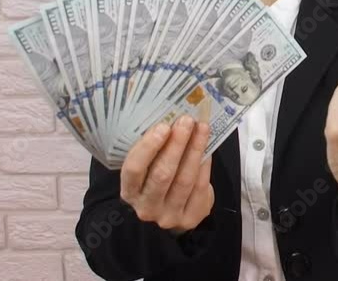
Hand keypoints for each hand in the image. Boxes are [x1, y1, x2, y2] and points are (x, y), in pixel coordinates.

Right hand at [120, 114, 213, 234]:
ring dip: (195, 150)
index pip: (134, 170)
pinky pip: (200, 187)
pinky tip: (207, 148)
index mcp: (130, 191)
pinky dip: (205, 165)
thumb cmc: (158, 179)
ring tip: (201, 128)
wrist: (175, 209)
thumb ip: (154, 149)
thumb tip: (171, 118)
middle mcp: (146, 208)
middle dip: (176, 145)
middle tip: (186, 121)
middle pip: (162, 175)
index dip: (148, 148)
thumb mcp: (149, 166)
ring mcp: (168, 217)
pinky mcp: (190, 219)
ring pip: (184, 180)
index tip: (163, 127)